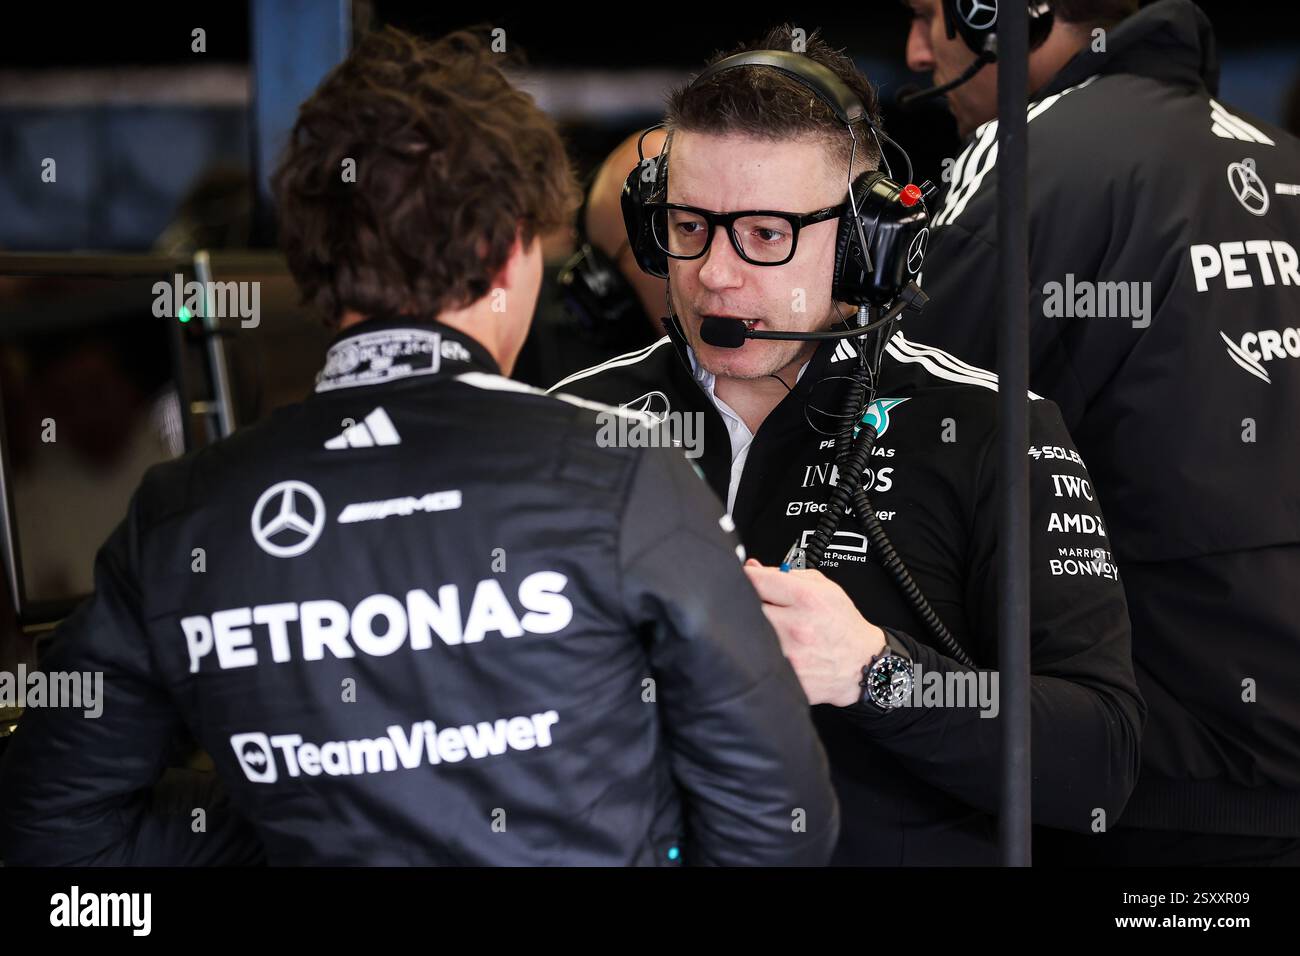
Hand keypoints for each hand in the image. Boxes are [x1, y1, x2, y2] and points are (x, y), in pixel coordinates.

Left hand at [743, 558, 886, 706]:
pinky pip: (758, 659)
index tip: (745, 579)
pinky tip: (775, 650)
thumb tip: (753, 567)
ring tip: (771, 629)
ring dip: (753, 630)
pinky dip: (760, 653)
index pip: (756, 580)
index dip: (746, 577)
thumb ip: (786, 574)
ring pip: (750, 635)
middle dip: (750, 604)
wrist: (862, 664)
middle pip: (747, 607)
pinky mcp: (786, 678)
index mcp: (806, 599)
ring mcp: (790, 655)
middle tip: (763, 607)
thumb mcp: (825, 588)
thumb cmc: (842, 624)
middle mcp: (796, 627)